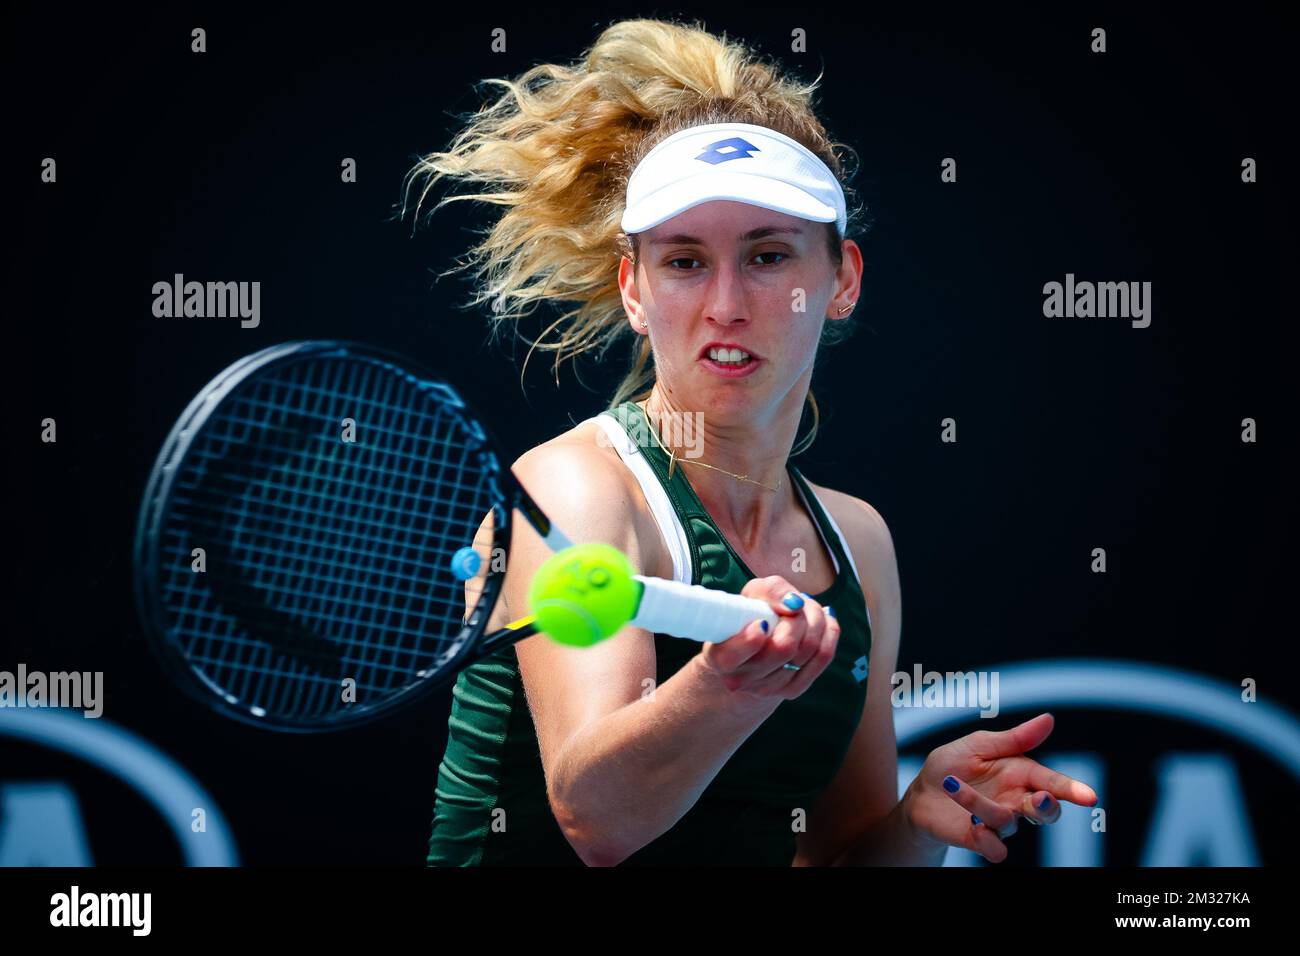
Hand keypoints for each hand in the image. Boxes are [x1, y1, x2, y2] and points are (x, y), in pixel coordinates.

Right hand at [697, 576, 838, 701]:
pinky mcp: (792, 691)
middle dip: (797, 617)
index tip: (762, 622)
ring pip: (809, 650)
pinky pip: (823, 657)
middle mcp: (742, 679)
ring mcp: (767, 689)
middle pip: (784, 647)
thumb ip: (770, 591)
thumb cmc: (749, 615)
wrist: (754, 648)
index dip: (751, 639)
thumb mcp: (752, 594)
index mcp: (722, 656)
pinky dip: (828, 632)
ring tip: (806, 609)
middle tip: (795, 604)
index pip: (733, 656)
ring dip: (815, 619)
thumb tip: (794, 605)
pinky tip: (821, 621)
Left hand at [901, 712, 1097, 862]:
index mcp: (1021, 774)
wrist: (920, 793)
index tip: (1089, 796)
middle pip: (1046, 811)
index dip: (1071, 789)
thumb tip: (1049, 719)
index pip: (1052, 783)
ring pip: (1008, 822)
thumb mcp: (979, 745)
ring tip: (953, 785)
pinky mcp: (981, 840)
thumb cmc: (952, 766)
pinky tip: (971, 825)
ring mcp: (1000, 823)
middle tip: (1040, 799)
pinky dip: (987, 840)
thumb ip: (1015, 739)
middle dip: (1048, 807)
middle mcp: (1016, 801)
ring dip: (980, 804)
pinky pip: (996, 848)